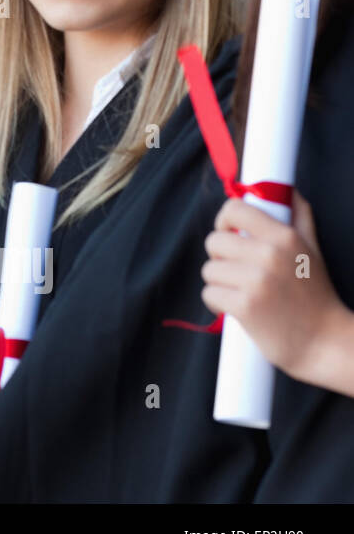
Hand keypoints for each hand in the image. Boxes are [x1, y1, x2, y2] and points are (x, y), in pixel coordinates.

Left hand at [202, 193, 350, 386]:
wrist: (324, 342)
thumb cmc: (315, 295)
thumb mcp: (312, 251)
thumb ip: (300, 218)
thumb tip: (290, 192)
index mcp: (284, 237)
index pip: (234, 209)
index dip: (224, 220)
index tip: (228, 233)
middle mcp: (270, 255)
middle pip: (214, 240)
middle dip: (221, 257)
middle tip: (238, 272)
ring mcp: (256, 281)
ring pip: (209, 270)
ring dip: (220, 283)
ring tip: (242, 293)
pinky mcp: (244, 306)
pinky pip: (209, 294)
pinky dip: (218, 304)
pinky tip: (237, 309)